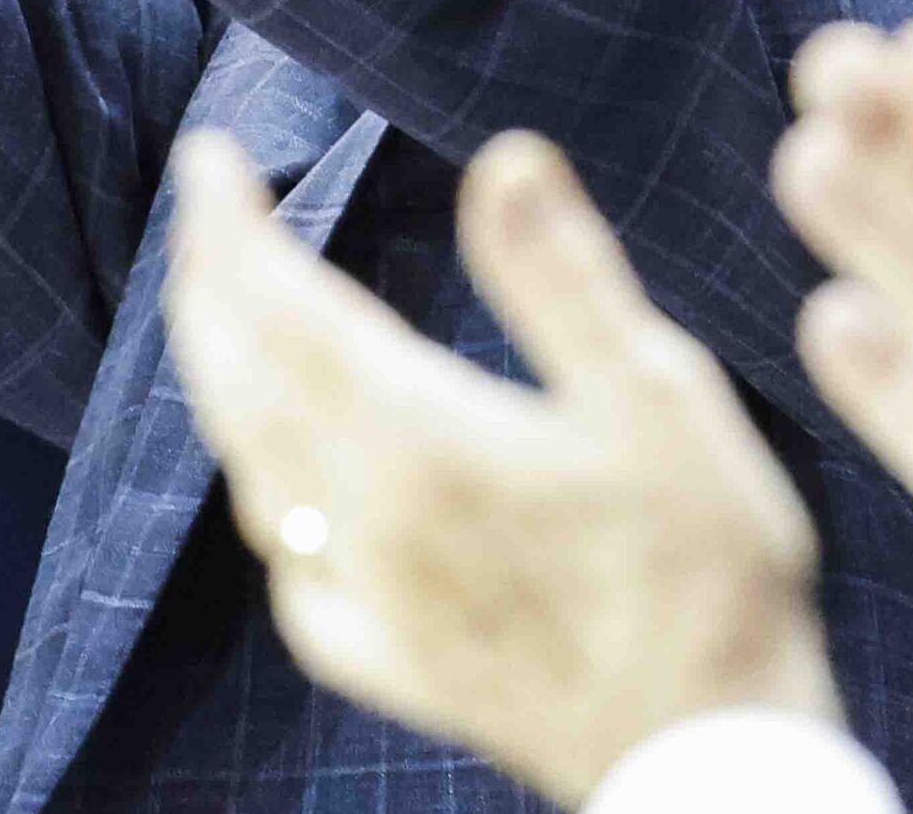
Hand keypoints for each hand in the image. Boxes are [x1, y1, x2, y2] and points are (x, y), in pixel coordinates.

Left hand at [164, 130, 842, 802]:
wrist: (708, 753)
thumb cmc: (703, 570)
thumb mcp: (659, 396)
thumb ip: (563, 277)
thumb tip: (501, 159)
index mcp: (419, 442)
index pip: (283, 309)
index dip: (231, 228)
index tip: (207, 158)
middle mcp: (364, 521)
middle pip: (243, 385)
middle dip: (209, 287)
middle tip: (204, 213)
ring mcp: (368, 600)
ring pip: (253, 467)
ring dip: (223, 376)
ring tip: (227, 316)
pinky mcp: (389, 660)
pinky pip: (288, 559)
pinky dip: (265, 487)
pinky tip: (285, 483)